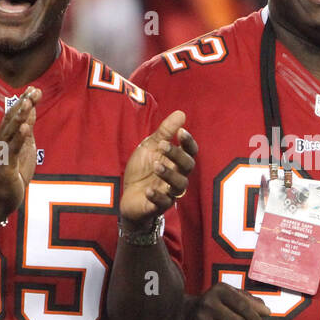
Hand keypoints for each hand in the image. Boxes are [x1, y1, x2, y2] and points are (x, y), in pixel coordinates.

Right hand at [0, 87, 40, 220]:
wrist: (1, 197)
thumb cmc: (13, 171)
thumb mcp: (24, 146)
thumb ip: (26, 128)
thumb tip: (32, 109)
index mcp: (6, 135)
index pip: (15, 114)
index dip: (24, 101)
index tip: (35, 88)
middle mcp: (1, 140)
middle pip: (12, 119)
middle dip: (23, 104)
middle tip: (33, 90)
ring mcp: (2, 152)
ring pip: (10, 131)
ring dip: (19, 116)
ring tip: (27, 103)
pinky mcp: (5, 165)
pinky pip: (12, 150)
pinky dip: (18, 138)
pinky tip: (24, 128)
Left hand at [121, 110, 196, 232]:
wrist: (129, 196)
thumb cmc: (142, 170)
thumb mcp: (150, 147)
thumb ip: (165, 132)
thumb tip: (181, 113)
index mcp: (176, 161)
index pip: (190, 152)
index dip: (188, 142)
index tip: (180, 132)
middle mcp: (177, 176)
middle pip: (187, 167)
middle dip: (177, 155)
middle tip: (162, 145)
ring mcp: (169, 193)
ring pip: (179, 186)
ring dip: (169, 174)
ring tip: (156, 166)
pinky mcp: (158, 206)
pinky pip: (163, 203)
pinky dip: (157, 197)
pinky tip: (149, 190)